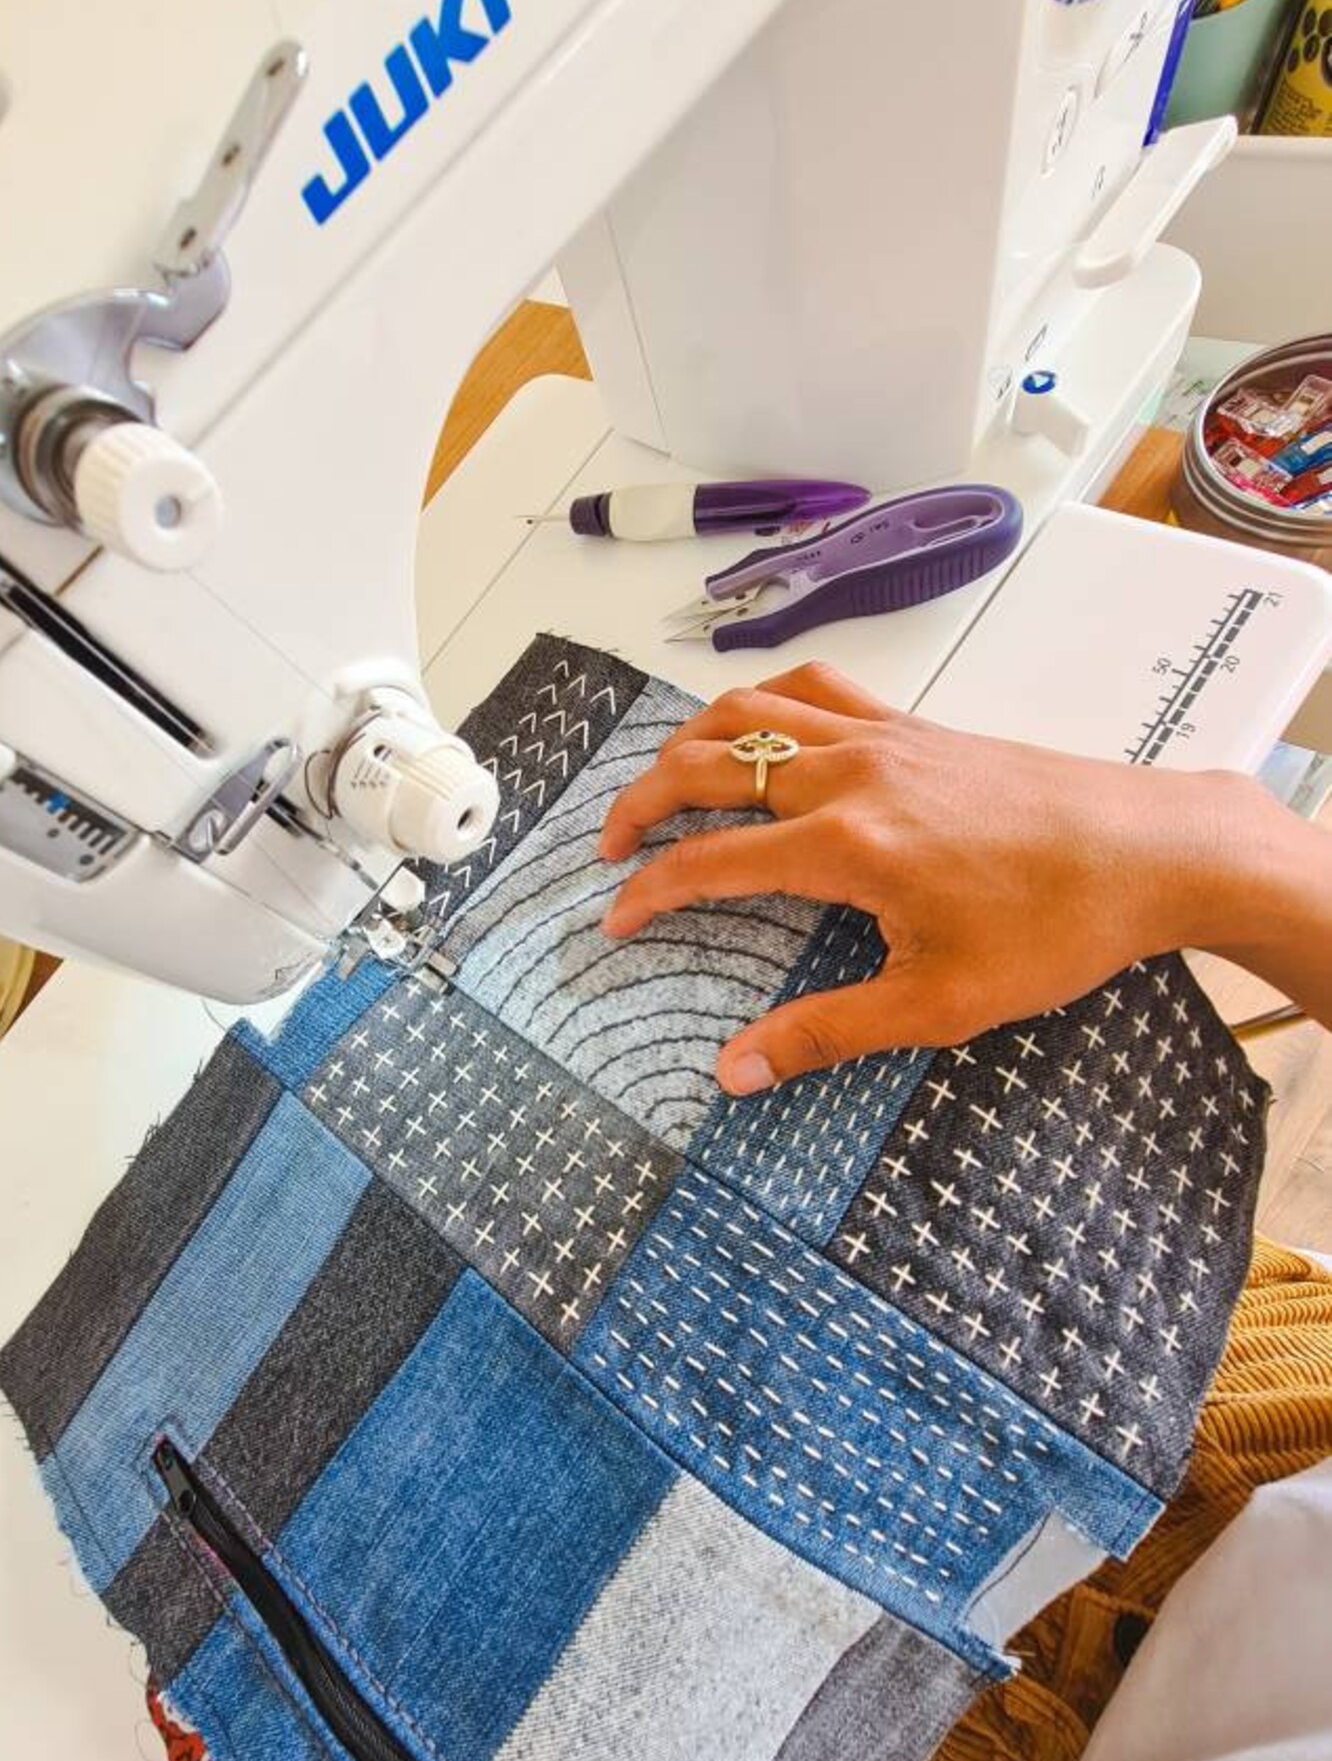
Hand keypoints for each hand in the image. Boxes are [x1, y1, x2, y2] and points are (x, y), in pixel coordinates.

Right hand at [598, 662, 1274, 1094]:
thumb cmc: (1053, 930)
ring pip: (749, 709)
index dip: (647, 892)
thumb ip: (825, 1033)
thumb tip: (732, 1073)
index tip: (614, 922)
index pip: (709, 860)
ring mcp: (883, 738)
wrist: (1151, 851)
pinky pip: (815, 688)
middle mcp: (849, 775)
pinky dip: (763, 699)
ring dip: (689, 741)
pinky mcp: (915, 725)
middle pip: (707, 764)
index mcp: (846, 846)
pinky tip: (757, 727)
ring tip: (661, 783)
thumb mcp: (938, 1005)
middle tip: (609, 850)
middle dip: (640, 803)